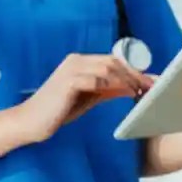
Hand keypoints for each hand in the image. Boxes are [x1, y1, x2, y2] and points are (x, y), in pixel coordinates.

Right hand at [17, 54, 153, 142]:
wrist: (30, 121)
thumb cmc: (58, 109)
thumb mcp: (88, 97)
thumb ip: (107, 90)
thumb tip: (131, 88)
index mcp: (80, 61)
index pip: (113, 61)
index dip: (133, 70)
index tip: (150, 82)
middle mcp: (76, 60)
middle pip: (113, 61)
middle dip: (135, 74)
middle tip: (150, 87)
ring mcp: (72, 69)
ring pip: (108, 68)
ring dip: (127, 79)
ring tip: (139, 92)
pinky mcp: (68, 81)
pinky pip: (97, 79)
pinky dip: (115, 85)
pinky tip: (126, 93)